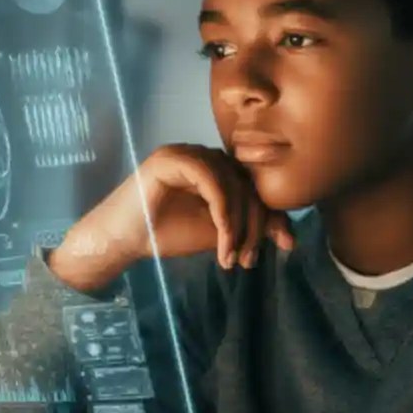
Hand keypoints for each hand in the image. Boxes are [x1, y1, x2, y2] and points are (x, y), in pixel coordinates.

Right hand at [49, 144, 295, 291]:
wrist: (123, 242)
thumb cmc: (166, 235)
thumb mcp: (220, 234)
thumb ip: (250, 228)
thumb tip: (289, 234)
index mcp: (217, 168)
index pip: (255, 186)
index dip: (273, 215)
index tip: (286, 245)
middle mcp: (204, 155)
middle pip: (248, 184)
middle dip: (256, 225)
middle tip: (249, 259)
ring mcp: (187, 153)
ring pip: (233, 183)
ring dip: (239, 223)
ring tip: (232, 256)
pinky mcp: (172, 159)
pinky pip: (211, 181)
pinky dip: (223, 212)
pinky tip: (223, 239)